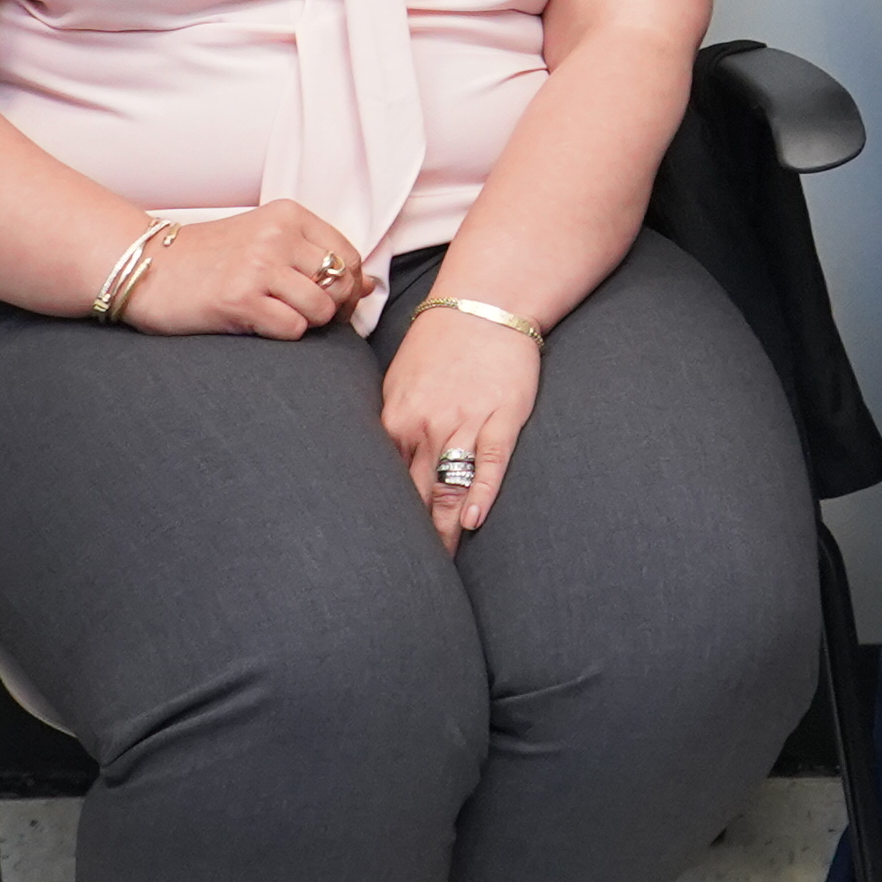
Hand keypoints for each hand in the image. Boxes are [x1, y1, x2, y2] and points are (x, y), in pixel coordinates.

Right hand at [120, 200, 373, 338]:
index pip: (348, 256)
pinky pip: (292, 330)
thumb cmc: (208, 259)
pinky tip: (255, 323)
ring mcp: (259, 266)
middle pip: (340, 285)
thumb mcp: (264, 241)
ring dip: (304, 324)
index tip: (333, 302)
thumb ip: (314, 257)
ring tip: (274, 316)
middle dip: (332, 310)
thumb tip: (369, 285)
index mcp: (288, 215)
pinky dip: (281, 335)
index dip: (349, 287)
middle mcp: (277, 235)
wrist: (147, 267)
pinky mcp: (240, 299)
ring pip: (320, 310)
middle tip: (304, 317)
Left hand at [380, 300, 542, 551]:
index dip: (386, 524)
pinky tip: (476, 520)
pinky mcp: (502, 416)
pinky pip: (490, 460)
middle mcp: (425, 425)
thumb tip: (379, 469)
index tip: (383, 556)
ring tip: (441, 570)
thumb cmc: (439, 344)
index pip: (386, 485)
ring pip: (450, 486)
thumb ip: (392, 427)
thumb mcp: (400, 383)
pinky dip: (482, 491)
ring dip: (445, 529)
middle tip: (407, 580)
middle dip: (413, 540)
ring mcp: (465, 421)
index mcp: (396, 420)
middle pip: (416, 495)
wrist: (484, 302)